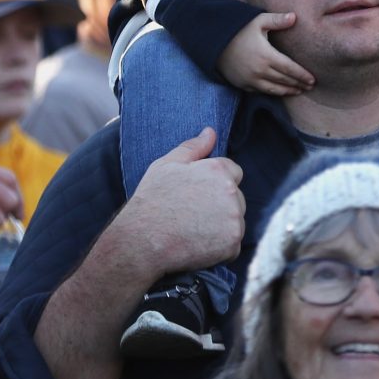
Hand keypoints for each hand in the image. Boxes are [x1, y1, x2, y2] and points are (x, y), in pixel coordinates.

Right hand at [112, 128, 244, 279]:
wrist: (142, 241)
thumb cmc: (152, 200)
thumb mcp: (166, 165)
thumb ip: (193, 147)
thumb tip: (210, 132)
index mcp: (218, 171)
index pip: (233, 171)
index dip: (214, 182)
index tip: (197, 194)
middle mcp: (231, 193)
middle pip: (237, 197)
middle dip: (221, 203)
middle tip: (192, 213)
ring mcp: (234, 220)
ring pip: (235, 220)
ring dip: (222, 225)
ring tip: (193, 229)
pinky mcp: (232, 244)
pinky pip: (233, 244)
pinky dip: (220, 247)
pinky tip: (198, 243)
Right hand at [216, 13, 313, 95]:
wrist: (213, 41)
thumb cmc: (238, 28)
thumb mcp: (258, 20)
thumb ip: (277, 20)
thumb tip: (295, 17)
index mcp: (266, 55)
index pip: (290, 69)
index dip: (302, 75)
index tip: (313, 79)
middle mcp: (259, 70)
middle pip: (284, 80)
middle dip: (298, 84)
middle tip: (309, 86)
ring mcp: (249, 80)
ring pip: (273, 89)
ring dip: (287, 91)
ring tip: (297, 91)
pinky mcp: (241, 84)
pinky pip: (260, 91)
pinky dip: (272, 92)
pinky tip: (278, 91)